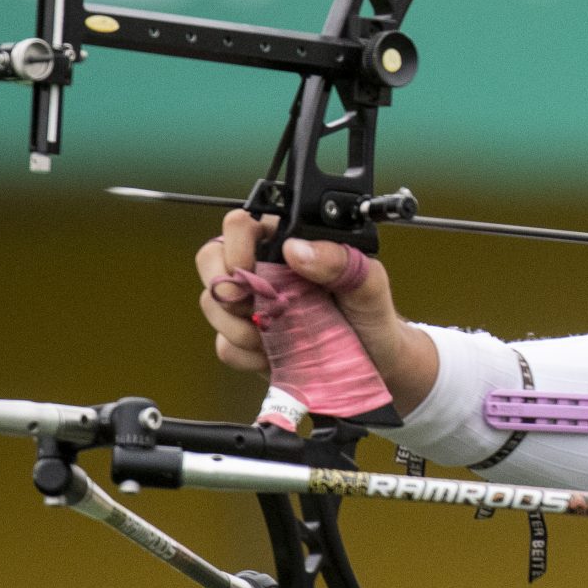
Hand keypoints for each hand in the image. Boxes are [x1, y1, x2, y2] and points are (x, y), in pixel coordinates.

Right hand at [195, 210, 439, 413]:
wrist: (377, 362)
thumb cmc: (372, 313)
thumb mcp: (369, 282)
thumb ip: (340, 260)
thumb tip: (297, 250)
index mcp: (288, 242)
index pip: (240, 225)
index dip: (236, 246)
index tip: (251, 271)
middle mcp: (263, 268)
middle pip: (210, 259)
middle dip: (227, 290)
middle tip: (258, 309)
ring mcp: (251, 305)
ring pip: (212, 305)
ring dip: (239, 327)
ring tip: (276, 336)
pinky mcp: (247, 341)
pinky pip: (225, 346)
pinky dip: (247, 355)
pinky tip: (275, 355)